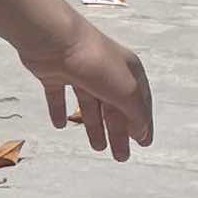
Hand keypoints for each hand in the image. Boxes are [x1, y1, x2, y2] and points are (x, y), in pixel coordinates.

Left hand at [25, 20, 153, 160]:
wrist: (54, 40)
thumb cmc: (97, 63)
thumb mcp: (126, 91)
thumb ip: (136, 113)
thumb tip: (142, 132)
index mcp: (128, 70)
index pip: (140, 101)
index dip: (142, 123)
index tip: (143, 144)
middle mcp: (105, 70)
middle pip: (114, 107)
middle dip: (119, 132)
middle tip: (120, 157)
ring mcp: (79, 71)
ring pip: (89, 104)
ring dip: (95, 126)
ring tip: (98, 147)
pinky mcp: (54, 73)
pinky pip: (58, 95)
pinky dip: (59, 110)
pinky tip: (59, 125)